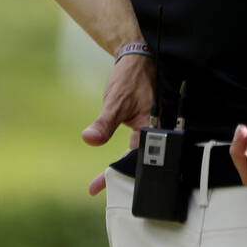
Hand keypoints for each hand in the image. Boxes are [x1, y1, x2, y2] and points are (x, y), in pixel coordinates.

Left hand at [81, 53, 155, 195]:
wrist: (139, 59)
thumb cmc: (130, 78)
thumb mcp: (114, 101)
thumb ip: (104, 123)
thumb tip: (89, 139)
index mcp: (152, 125)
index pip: (134, 157)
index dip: (115, 173)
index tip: (96, 187)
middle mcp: (157, 128)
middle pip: (141, 159)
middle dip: (121, 175)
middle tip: (99, 186)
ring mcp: (154, 125)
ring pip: (141, 152)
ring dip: (124, 165)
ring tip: (106, 178)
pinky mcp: (150, 122)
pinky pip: (141, 143)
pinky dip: (127, 153)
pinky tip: (117, 160)